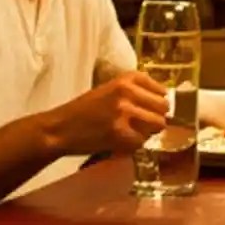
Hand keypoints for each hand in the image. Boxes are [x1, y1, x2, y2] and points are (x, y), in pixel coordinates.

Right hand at [48, 70, 168, 155]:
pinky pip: (142, 142)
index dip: (157, 103)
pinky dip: (133, 146)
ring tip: (130, 133)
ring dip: (147, 132)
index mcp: (126, 79)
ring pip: (157, 124)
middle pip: (163, 108)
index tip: (150, 110)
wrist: (60, 128)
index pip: (161, 90)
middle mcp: (128, 91)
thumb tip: (164, 104)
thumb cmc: (84, 111)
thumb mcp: (110, 91)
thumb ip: (135, 94)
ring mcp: (124, 111)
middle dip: (155, 118)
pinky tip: (119, 142)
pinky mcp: (120, 132)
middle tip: (140, 125)